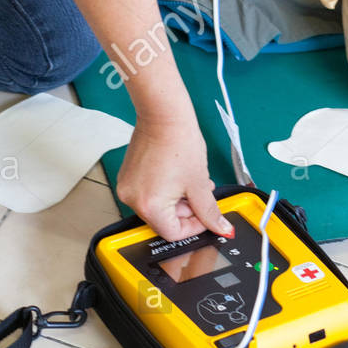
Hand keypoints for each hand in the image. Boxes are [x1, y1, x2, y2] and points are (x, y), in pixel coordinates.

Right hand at [116, 105, 233, 242]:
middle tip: (201, 195)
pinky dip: (165, 190)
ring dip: (178, 199)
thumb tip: (220, 228)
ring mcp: (127, 187)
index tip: (206, 217)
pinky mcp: (127, 176)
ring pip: (157, 207)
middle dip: (187, 211)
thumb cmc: (179, 142)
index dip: (194, 226)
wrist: (164, 115)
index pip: (174, 233)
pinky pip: (149, 193)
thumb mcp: (199, 183)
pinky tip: (178, 175)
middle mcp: (132, 200)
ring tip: (191, 181)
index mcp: (149, 206)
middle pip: (164, 220)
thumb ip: (209, 211)